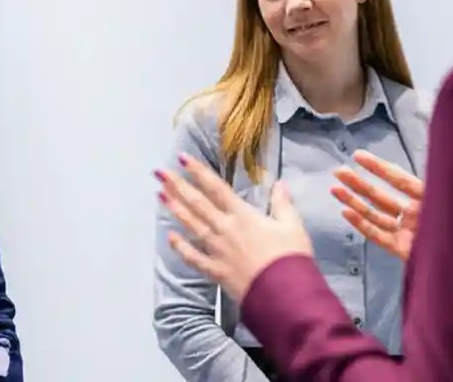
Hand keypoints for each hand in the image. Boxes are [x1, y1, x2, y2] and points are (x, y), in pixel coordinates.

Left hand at [155, 154, 312, 301]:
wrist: (284, 294)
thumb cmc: (291, 258)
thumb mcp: (292, 226)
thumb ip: (283, 204)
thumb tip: (280, 183)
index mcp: (243, 215)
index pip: (216, 188)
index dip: (199, 171)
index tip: (183, 158)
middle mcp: (225, 229)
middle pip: (197, 203)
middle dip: (178, 186)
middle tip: (160, 173)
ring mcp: (217, 250)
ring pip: (192, 225)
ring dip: (175, 209)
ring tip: (160, 194)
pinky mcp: (215, 271)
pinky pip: (193, 257)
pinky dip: (180, 247)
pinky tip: (169, 237)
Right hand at [330, 150, 422, 260]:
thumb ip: (435, 185)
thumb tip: (431, 160)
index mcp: (429, 198)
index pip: (398, 179)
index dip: (378, 167)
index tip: (358, 156)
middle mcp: (415, 213)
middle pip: (382, 196)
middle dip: (359, 183)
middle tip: (338, 172)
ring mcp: (407, 232)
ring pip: (375, 214)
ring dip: (354, 202)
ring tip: (335, 190)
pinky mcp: (402, 250)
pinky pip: (378, 236)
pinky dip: (361, 225)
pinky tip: (346, 213)